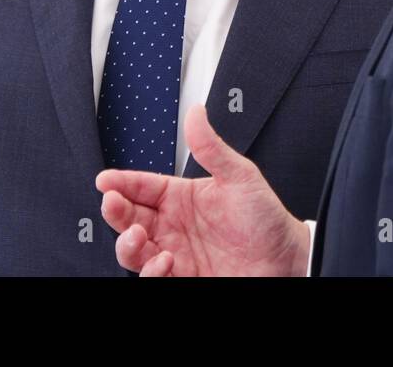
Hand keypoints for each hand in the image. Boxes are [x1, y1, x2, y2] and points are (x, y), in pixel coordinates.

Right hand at [96, 104, 310, 275]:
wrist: (287, 259)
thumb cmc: (266, 219)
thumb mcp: (240, 176)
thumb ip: (212, 148)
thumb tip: (196, 114)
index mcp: (182, 197)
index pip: (142, 186)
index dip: (120, 182)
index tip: (106, 180)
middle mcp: (173, 226)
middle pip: (128, 217)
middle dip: (115, 210)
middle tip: (113, 202)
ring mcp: (175, 254)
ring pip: (133, 250)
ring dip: (126, 243)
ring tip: (137, 234)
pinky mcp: (182, 278)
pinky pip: (152, 276)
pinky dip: (150, 271)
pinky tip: (163, 259)